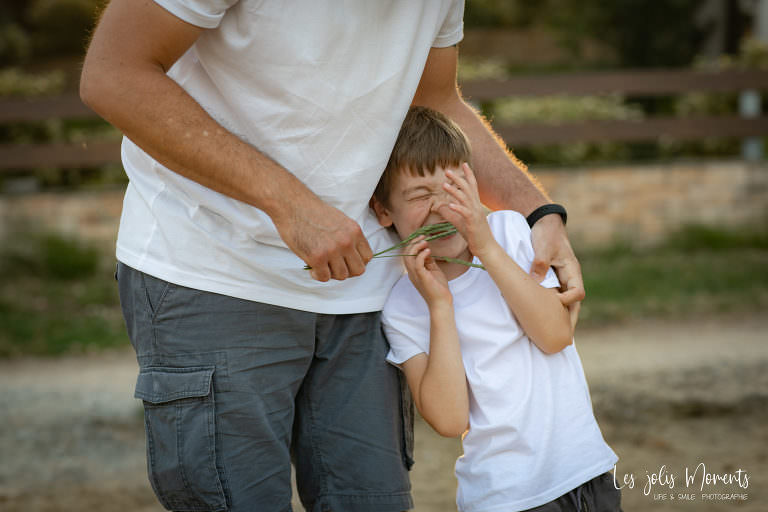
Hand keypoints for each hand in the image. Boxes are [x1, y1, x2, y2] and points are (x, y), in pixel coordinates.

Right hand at [272, 193, 372, 281]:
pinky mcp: (317, 257)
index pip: (367, 257)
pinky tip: (313, 268)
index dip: (357, 262)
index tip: (347, 262)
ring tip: (322, 266)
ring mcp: (332, 250)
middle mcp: (346, 241)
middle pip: (358, 270)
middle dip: (347, 272)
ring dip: (332, 274)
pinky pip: (324, 277)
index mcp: (354, 231)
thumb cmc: (313, 212)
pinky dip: (318, 275)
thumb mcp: (340, 220)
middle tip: (335, 267)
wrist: (292, 205)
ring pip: (342, 276)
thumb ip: (348, 237)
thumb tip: (352, 256)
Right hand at [404, 237, 451, 306]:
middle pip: (405, 254)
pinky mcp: (421, 277)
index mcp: (413, 271)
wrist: (442, 302)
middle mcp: (411, 273)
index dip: (413, 245)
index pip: (408, 255)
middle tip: (422, 236)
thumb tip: (427, 250)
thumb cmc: (439, 288)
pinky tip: (428, 250)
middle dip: (413, 243)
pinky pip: (417, 264)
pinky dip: (421, 255)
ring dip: (416, 247)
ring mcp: (415, 275)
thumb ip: (428, 261)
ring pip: (408, 258)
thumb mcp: (433, 270)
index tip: (422, 238)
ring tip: (424, 241)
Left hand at [439, 163, 493, 255]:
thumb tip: (438, 206)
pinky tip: (450, 204)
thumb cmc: (473, 235)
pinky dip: (458, 208)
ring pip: (465, 199)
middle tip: (447, 171)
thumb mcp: (459, 222)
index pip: (472, 186)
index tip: (463, 164)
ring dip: (454, 191)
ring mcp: (475, 214)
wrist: (486, 247)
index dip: (468, 175)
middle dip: (458, 178)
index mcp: (475, 205)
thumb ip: (450, 213)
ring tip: (444, 184)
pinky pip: (465, 213)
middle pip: (468, 188)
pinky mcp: (473, 223)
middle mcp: (476, 207)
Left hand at [530, 214, 584, 328]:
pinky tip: (545, 316)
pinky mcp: (553, 277)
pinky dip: (552, 305)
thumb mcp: (542, 247)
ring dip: (561, 314)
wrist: (544, 222)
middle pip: (574, 302)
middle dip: (570, 319)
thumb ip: (540, 264)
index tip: (555, 303)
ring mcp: (562, 277)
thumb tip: (536, 282)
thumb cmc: (546, 234)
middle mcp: (569, 276)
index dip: (568, 301)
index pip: (577, 293)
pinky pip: (555, 294)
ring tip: (555, 332)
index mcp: (572, 270)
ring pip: (565, 300)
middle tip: (566, 338)